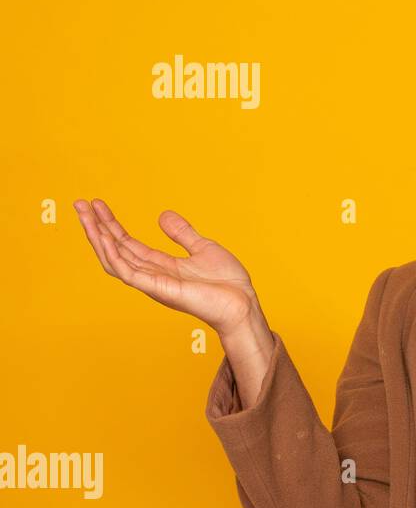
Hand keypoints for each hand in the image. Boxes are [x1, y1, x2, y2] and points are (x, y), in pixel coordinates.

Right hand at [74, 198, 260, 335]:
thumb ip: (182, 233)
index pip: (127, 243)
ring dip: (97, 237)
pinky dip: (114, 256)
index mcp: (161, 266)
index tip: (97, 205)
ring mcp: (153, 283)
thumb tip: (161, 215)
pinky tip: (103, 238)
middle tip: (79, 204)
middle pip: (115, 249)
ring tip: (85, 215)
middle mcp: (151, 275)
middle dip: (96, 227)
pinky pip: (128, 273)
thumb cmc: (227, 282)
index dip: (111, 224)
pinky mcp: (159, 289)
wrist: (243, 303)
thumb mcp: (203, 248)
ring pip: (115, 259)